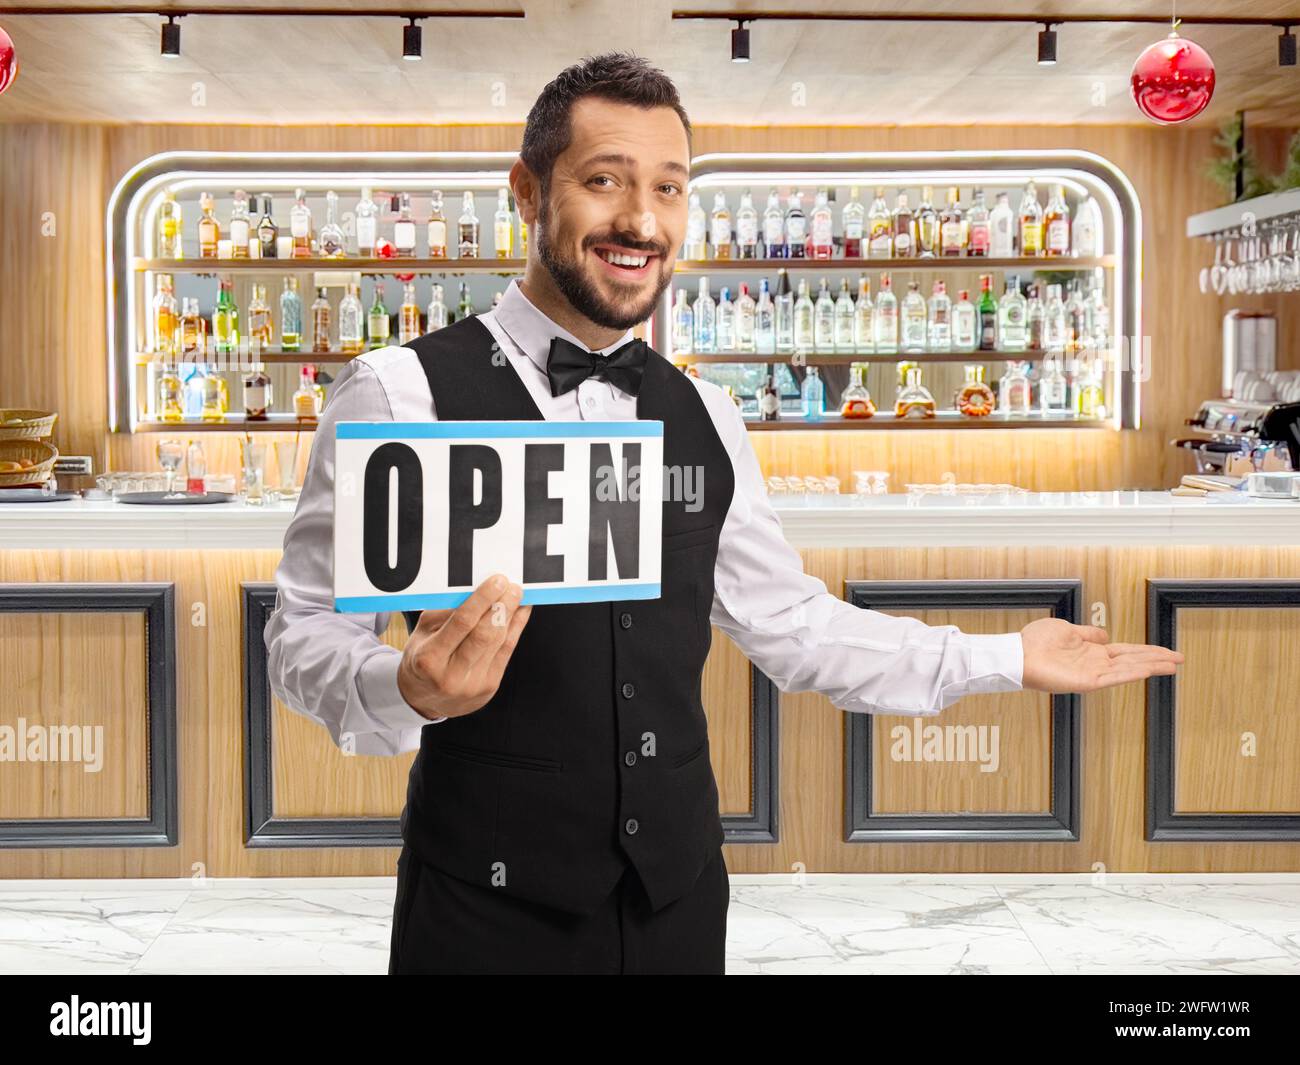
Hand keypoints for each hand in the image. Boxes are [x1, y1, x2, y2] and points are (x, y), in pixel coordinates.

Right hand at [397, 573, 531, 719]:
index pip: (461, 623)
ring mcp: (473, 684)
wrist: (425, 699)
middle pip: (484, 634)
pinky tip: (519, 612)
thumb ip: (446, 612)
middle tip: (511, 585)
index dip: (482, 600)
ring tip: (516, 595)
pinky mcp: (489, 686)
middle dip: (502, 606)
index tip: (496, 581)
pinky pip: (507, 651)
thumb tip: (477, 589)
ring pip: (499, 642)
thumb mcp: (423, 633)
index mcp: (429, 658)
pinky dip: (516, 628)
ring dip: (512, 615)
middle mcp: (451, 675)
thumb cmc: (423, 659)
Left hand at [1020, 617, 1183, 693]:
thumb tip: (1105, 635)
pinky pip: (1114, 677)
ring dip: (1151, 666)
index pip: (1126, 651)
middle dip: (1157, 659)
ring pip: (1129, 669)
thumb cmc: (1036, 642)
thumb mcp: (1067, 630)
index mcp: (1092, 651)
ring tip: (1173, 665)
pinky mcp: (1087, 682)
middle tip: (1180, 659)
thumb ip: (1089, 634)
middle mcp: (1096, 664)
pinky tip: (1149, 670)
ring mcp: (1093, 674)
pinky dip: (1132, 673)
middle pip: (1133, 660)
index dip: (1147, 651)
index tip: (1166, 651)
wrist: (1019, 654)